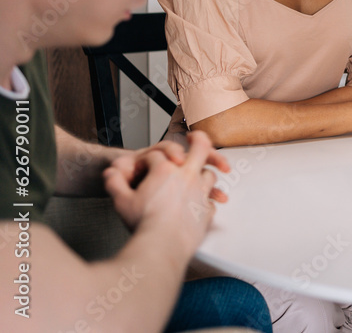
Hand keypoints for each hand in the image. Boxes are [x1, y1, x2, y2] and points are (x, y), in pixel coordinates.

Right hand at [103, 131, 220, 253]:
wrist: (162, 246)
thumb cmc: (143, 223)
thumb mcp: (121, 201)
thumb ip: (114, 183)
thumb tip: (109, 172)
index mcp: (165, 171)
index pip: (156, 156)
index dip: (146, 161)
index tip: (140, 171)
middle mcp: (186, 176)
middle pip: (200, 147)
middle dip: (197, 138)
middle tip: (194, 136)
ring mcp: (200, 191)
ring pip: (208, 173)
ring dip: (203, 173)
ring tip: (199, 175)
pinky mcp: (206, 209)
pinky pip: (210, 199)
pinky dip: (208, 199)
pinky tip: (205, 202)